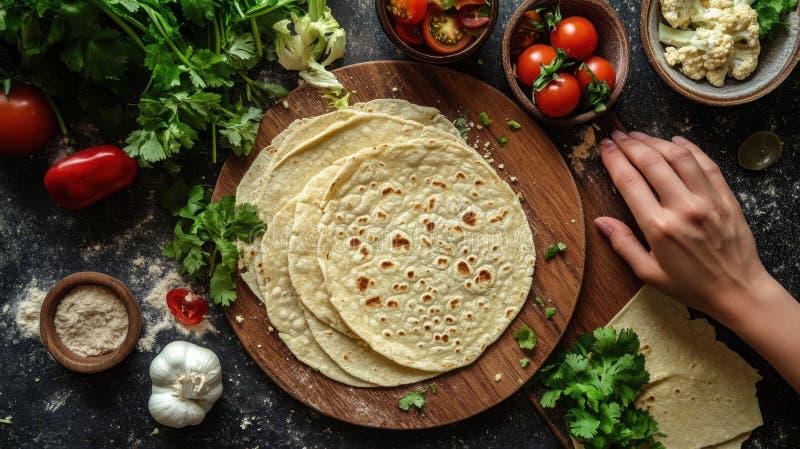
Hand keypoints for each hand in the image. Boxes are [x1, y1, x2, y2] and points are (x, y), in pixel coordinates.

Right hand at [594, 131, 769, 320]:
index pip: (629, 181)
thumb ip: (623, 244)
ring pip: (679, 156)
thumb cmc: (691, 286)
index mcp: (659, 228)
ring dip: (656, 141)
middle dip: (631, 144)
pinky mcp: (726, 197)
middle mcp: (683, 208)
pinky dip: (689, 147)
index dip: (614, 159)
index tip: (605, 148)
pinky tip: (675, 140)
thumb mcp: (648, 272)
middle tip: (618, 136)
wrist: (738, 291)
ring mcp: (707, 200)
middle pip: (652, 162)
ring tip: (640, 136)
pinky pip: (706, 163)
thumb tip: (600, 221)